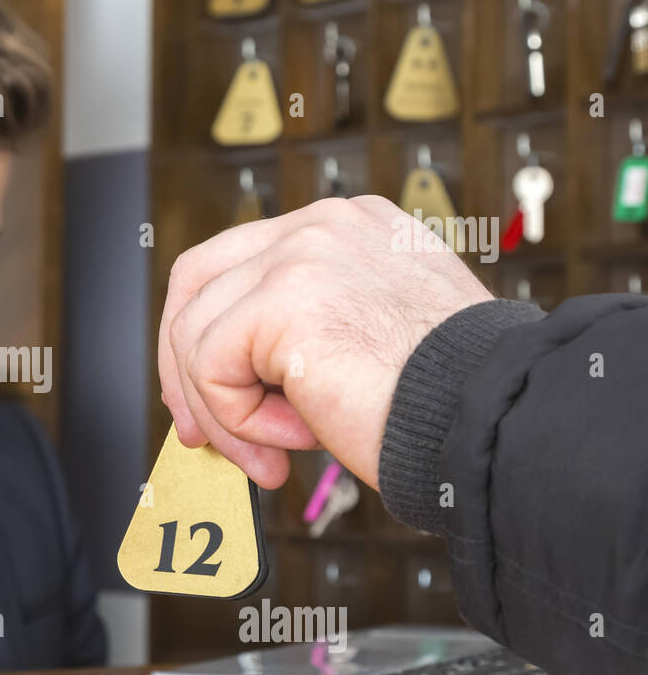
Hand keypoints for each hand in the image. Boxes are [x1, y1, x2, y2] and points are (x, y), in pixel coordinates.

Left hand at [158, 195, 493, 490]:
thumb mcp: (365, 343)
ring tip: (282, 450)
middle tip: (199, 434)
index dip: (206, 333)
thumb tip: (226, 380)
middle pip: (194, 281)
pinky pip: (211, 367)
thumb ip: (299, 338)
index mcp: (347, 229)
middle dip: (182, 367)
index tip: (209, 397)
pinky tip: (301, 437)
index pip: (235, 263)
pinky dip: (240, 421)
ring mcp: (302, 252)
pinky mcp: (284, 297)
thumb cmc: (447, 402)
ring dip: (225, 411)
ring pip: (194, 334)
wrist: (493, 424)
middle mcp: (323, 225)